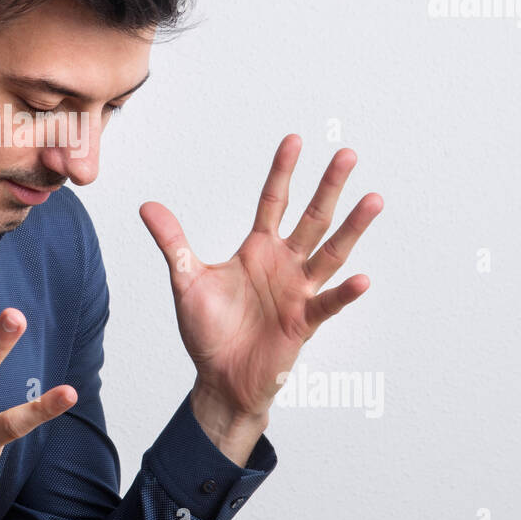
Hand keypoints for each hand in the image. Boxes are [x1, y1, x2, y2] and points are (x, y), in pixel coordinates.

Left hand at [140, 134, 382, 427]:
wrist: (219, 379)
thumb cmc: (208, 331)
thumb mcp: (185, 280)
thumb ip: (173, 242)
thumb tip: (147, 206)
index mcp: (258, 250)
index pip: (274, 201)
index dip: (283, 171)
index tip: (294, 139)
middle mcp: (284, 265)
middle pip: (311, 218)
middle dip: (328, 186)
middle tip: (347, 154)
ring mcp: (298, 292)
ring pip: (330, 253)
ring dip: (351, 228)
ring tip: (373, 200)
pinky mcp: (303, 323)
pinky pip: (328, 304)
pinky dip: (344, 293)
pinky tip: (361, 279)